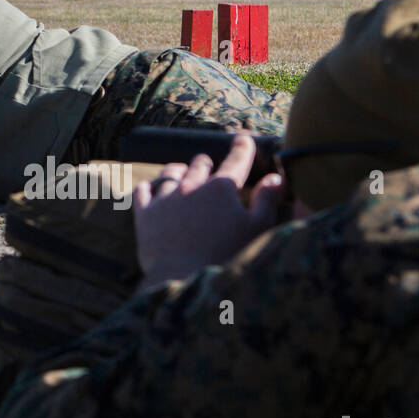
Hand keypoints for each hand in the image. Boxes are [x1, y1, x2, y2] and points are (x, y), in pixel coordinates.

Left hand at [132, 134, 285, 288]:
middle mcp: (192, 186)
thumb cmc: (227, 257)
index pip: (236, 159)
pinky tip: (150, 188)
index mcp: (222, 188)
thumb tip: (275, 178)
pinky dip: (148, 188)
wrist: (183, 280)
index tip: (243, 138)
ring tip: (180, 171)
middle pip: (200, 164)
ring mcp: (166, 199)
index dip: (242, 147)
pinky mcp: (145, 215)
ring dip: (178, 171)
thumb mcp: (257, 229)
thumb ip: (266, 200)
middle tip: (209, 165)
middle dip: (206, 163)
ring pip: (170, 174)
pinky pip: (143, 191)